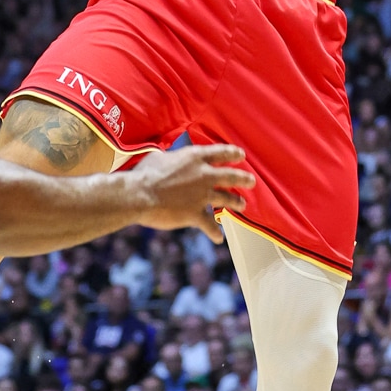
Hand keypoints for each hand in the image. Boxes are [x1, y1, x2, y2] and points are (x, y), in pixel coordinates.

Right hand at [128, 143, 255, 241]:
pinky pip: (210, 225)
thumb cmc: (144, 174)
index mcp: (194, 158)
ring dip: (236, 202)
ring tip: (242, 205)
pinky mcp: (196, 214)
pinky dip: (215, 233)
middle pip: (230, 176)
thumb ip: (171, 158)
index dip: (232, 154)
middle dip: (243, 179)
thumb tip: (169, 160)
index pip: (220, 153)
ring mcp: (202, 195)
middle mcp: (203, 175)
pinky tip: (219, 238)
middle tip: (251, 181)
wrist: (139, 195)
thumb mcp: (159, 157)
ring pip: (226, 199)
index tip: (241, 155)